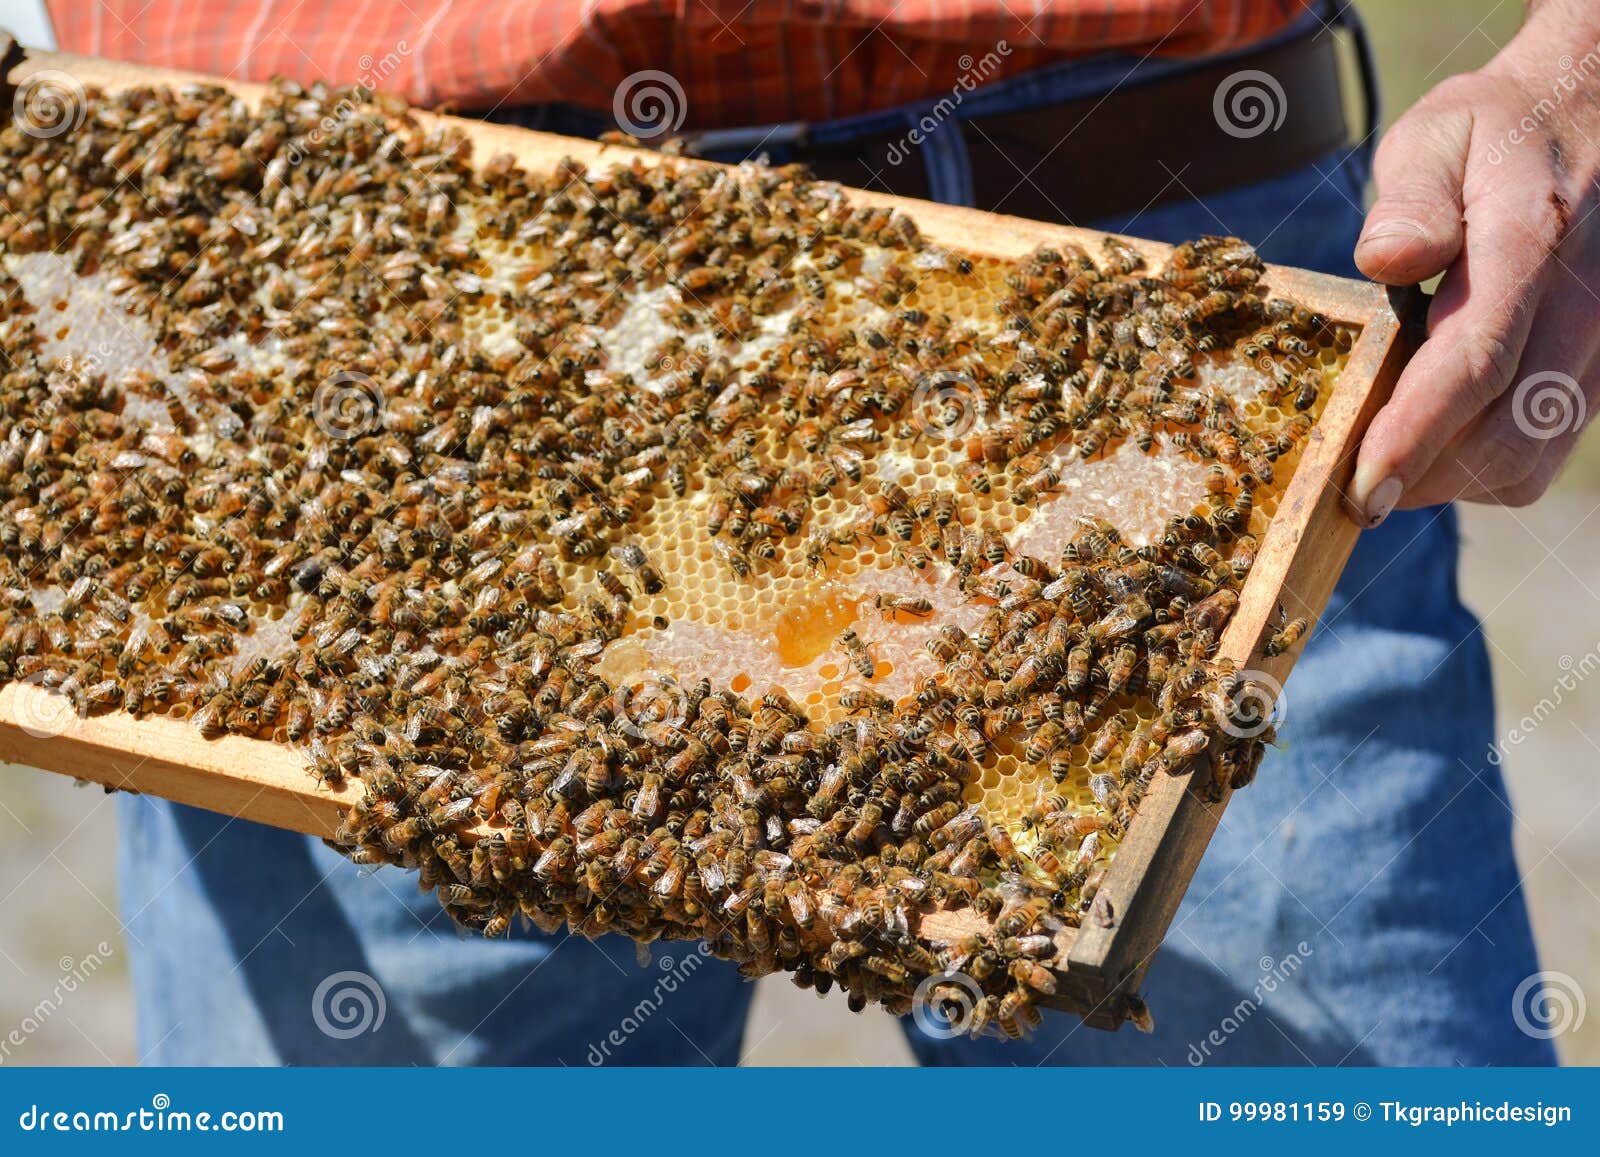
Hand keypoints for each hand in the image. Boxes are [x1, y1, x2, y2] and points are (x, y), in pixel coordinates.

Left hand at [1348, 0, 1599, 523]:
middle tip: (1349, 486)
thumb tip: (1386, 261)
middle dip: (1421, 476)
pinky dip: (1482, 468)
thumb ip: (1412, 198)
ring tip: (1389, 458)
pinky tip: (1436, 438)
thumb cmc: (1494, 133)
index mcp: (1531, 242)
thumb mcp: (1440, 133)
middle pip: (1504, 434)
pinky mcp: (1599, 375)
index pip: (1476, 359)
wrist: (1588, 119)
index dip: (1415, 432)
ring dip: (1449, 479)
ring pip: (1527, 459)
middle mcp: (1582, 305)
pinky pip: (1542, 452)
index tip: (1362, 486)